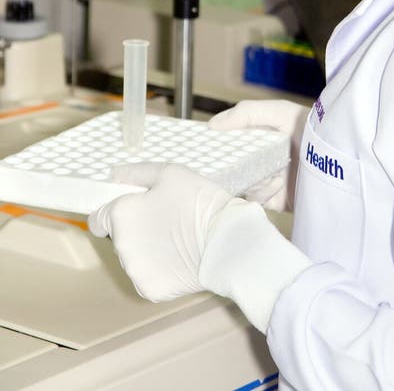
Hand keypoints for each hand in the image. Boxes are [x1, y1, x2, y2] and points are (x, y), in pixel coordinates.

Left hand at [88, 162, 230, 301]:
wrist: (226, 241)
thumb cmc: (199, 202)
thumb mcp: (170, 173)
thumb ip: (137, 173)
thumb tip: (116, 175)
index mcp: (121, 215)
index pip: (97, 219)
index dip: (112, 213)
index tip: (132, 212)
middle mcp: (121, 246)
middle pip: (120, 237)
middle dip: (137, 229)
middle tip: (167, 220)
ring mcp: (134, 271)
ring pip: (135, 258)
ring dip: (148, 250)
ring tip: (179, 240)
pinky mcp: (149, 290)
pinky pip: (149, 276)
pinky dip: (161, 269)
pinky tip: (181, 259)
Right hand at [208, 99, 308, 210]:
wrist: (341, 165)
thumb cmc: (312, 131)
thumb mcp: (280, 112)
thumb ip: (247, 113)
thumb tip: (213, 125)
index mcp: (257, 138)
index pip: (227, 142)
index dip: (213, 144)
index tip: (198, 147)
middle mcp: (258, 160)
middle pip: (231, 166)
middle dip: (230, 166)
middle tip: (235, 163)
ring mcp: (265, 181)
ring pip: (241, 186)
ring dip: (252, 180)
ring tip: (271, 171)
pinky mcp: (275, 202)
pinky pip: (256, 202)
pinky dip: (262, 195)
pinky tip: (276, 185)